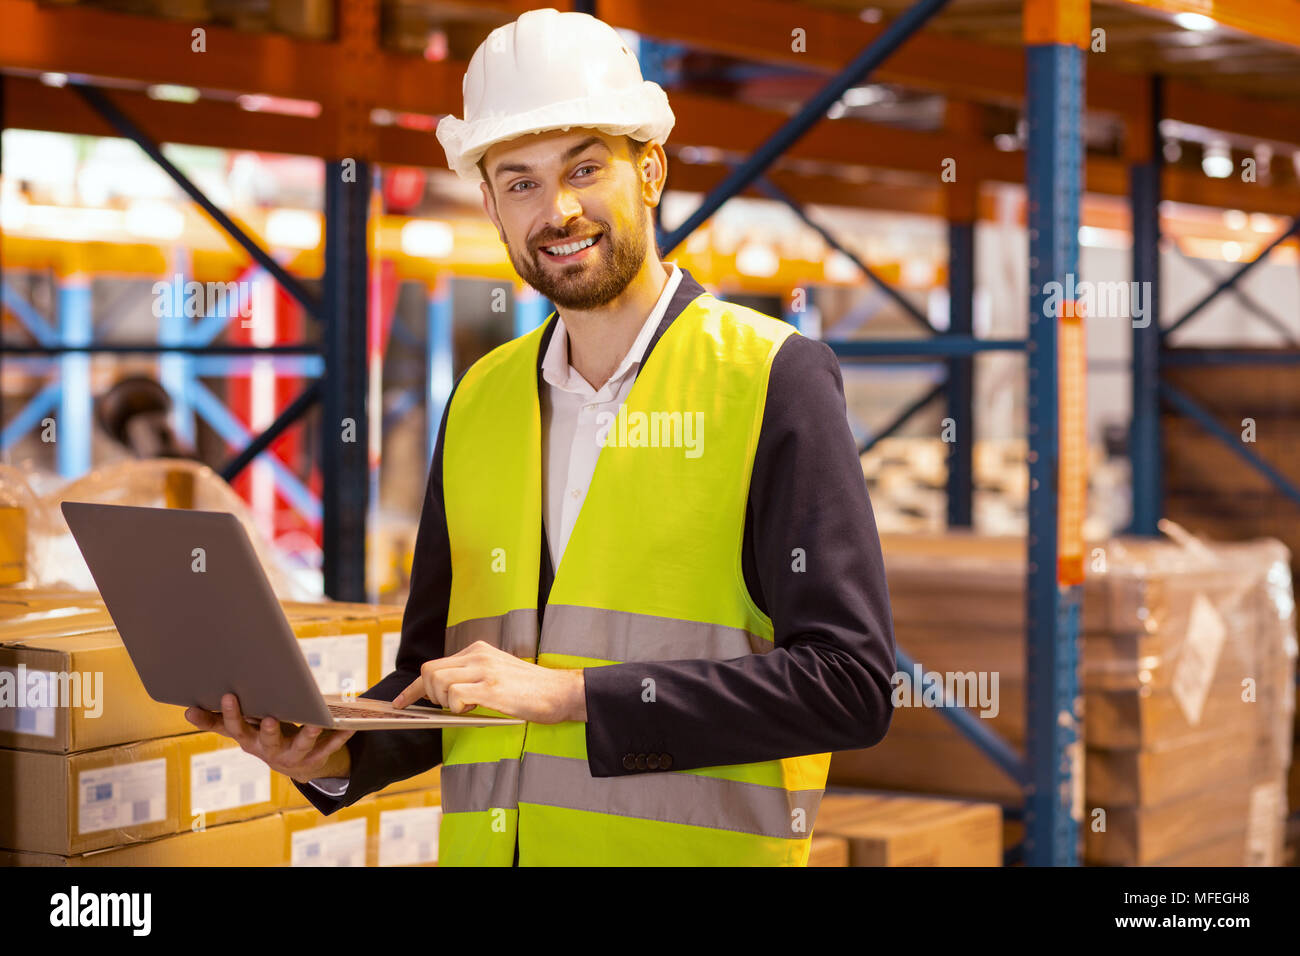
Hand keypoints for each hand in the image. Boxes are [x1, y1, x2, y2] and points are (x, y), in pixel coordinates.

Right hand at [184, 693, 354, 783]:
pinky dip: (339, 737)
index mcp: (249, 740)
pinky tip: (349, 726)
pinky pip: (329, 747)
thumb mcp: (241, 729)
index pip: (236, 728)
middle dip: (268, 730)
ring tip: (315, 722)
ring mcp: (293, 756)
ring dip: (308, 734)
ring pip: (301, 745)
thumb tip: (185, 711)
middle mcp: (269, 750)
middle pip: (267, 740)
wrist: (294, 762)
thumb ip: (216, 720)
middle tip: (271, 718)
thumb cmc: (262, 735)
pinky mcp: (315, 758)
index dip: (230, 714)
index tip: (226, 695)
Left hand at [392, 641, 585, 723]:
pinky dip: (458, 708)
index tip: (400, 703)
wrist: (561, 692)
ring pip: (438, 682)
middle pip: (429, 672)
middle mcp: (478, 655)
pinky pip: (456, 696)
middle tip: (449, 707)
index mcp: (478, 650)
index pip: (434, 665)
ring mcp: (484, 669)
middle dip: (428, 695)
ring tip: (469, 706)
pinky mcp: (492, 687)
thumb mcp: (498, 674)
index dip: (413, 688)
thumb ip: (472, 677)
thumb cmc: (531, 691)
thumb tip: (444, 695)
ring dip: (446, 702)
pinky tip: (477, 708)